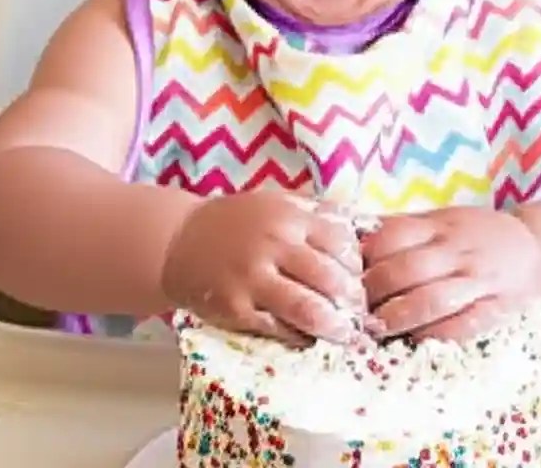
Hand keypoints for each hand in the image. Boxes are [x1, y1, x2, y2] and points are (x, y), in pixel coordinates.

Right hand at [161, 192, 365, 346]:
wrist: (179, 241)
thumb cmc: (236, 223)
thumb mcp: (276, 203)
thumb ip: (316, 213)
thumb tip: (361, 229)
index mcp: (288, 218)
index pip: (342, 244)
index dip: (357, 266)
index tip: (360, 280)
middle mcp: (272, 245)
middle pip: (331, 279)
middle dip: (352, 301)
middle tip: (359, 313)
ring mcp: (252, 279)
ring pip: (308, 309)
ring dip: (333, 326)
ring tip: (344, 334)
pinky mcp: (236, 308)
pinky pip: (278, 329)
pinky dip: (299, 337)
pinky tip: (308, 338)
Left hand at [361, 206, 540, 341]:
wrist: (535, 249)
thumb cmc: (475, 235)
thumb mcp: (441, 220)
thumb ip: (402, 230)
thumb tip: (351, 239)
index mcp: (438, 226)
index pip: (391, 237)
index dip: (362, 258)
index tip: (343, 275)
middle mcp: (456, 250)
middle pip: (404, 270)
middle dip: (372, 294)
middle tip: (351, 310)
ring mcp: (477, 280)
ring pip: (431, 300)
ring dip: (398, 318)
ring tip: (375, 330)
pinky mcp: (494, 308)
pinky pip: (462, 325)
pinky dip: (435, 334)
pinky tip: (414, 340)